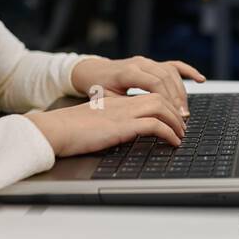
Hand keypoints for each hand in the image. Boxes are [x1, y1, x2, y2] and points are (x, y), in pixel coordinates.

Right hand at [27, 93, 186, 154]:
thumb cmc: (68, 131)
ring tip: (181, 135)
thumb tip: (121, 134)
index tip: (173, 117)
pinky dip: (169, 133)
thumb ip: (109, 123)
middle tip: (183, 126)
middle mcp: (122, 103)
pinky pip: (155, 125)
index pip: (149, 95)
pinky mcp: (122, 126)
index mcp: (115, 101)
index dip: (166, 104)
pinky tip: (173, 142)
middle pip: (160, 97)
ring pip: (162, 107)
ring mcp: (123, 113)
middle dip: (176, 111)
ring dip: (176, 121)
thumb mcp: (94, 123)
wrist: (54, 130)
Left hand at [70, 55, 204, 117]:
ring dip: (181, 92)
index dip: (167, 100)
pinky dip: (188, 72)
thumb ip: (126, 106)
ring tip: (185, 110)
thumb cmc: (97, 88)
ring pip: (171, 73)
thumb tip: (145, 119)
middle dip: (177, 99)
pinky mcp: (151, 63)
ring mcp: (147, 62)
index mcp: (127, 72)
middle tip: (183, 118)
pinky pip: (173, 65)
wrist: (92, 72)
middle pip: (166, 78)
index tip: (174, 116)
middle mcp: (139, 63)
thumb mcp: (107, 100)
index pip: (155, 83)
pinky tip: (200, 80)